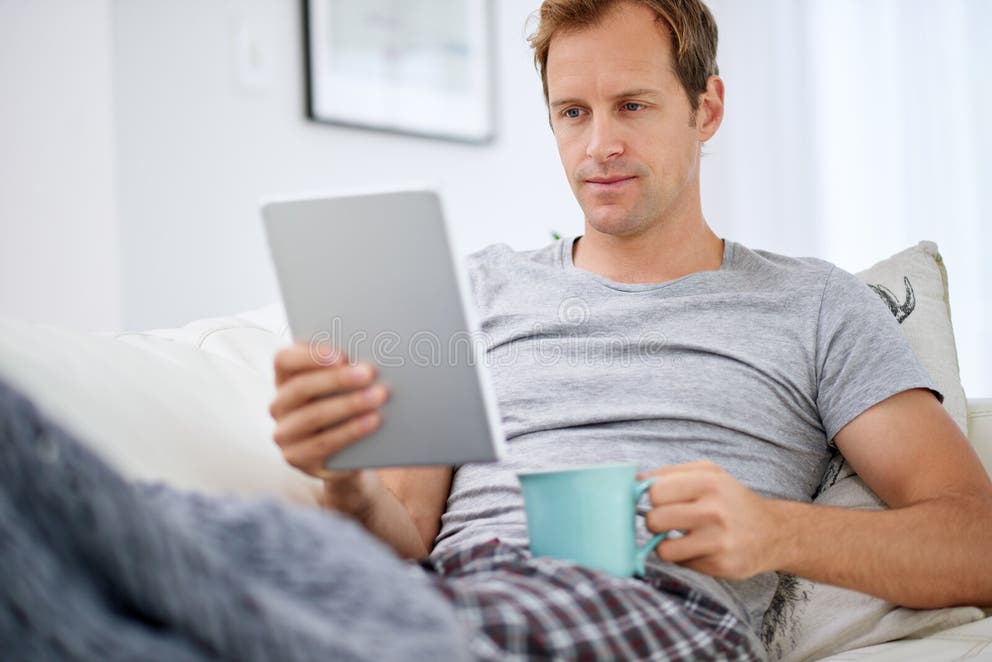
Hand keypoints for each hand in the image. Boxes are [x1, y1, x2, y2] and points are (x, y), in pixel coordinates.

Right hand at [268, 342, 389, 511]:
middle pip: (300, 387)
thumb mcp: (342, 386)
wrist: (350, 453)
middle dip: (336, 379)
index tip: (340, 355)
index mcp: (285, 378)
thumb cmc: (346, 406)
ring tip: (377, 396)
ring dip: (348, 404)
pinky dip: (351, 431)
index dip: (310, 355)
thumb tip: (365, 357)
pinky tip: (372, 421)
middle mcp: (279, 405)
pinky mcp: (297, 457)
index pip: (284, 359)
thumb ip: (345, 368)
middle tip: (368, 373)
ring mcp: (284, 434)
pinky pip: (323, 444)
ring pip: (313, 416)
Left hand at [641, 461, 784, 579]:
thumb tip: (633, 480)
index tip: (658, 501)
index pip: (655, 491)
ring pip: (662, 549)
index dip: (651, 498)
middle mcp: (714, 510)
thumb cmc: (732, 500)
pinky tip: (698, 549)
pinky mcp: (721, 565)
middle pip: (654, 520)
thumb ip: (670, 473)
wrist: (774, 532)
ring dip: (664, 544)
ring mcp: (718, 540)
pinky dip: (683, 557)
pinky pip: (681, 564)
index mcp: (709, 482)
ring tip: (678, 537)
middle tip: (666, 521)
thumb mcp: (709, 474)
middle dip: (654, 522)